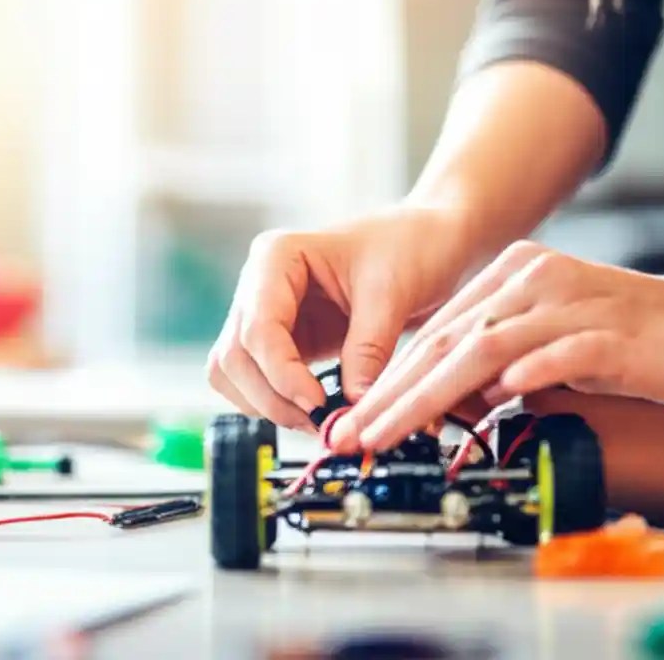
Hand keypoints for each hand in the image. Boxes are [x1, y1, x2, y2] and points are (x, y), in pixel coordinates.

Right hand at [205, 206, 478, 434]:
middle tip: (320, 422)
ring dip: (269, 406)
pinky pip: (259, 382)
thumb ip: (368, 349)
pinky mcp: (284, 343)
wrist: (429, 241)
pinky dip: (280, 404)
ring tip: (320, 421)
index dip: (281, 373)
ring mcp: (266, 315)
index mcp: (276, 257)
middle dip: (271, 397)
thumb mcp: (393, 293)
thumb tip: (351, 408)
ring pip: (235, 374)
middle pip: (234, 356)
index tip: (317, 404)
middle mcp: (260, 286)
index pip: (258, 327)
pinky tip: (319, 411)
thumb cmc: (409, 246)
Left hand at [331, 240, 663, 452]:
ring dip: (429, 395)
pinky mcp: (613, 332)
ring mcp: (571, 303)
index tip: (355, 419)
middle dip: (391, 392)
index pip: (435, 332)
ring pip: (484, 348)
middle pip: (445, 340)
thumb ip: (497, 366)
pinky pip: (560, 352)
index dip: (390, 379)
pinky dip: (525, 375)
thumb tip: (444, 405)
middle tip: (353, 432)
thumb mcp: (546, 344)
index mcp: (510, 278)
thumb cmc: (625, 338)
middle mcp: (532, 281)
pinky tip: (492, 400)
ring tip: (392, 430)